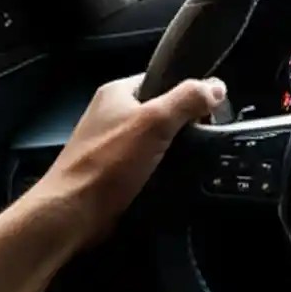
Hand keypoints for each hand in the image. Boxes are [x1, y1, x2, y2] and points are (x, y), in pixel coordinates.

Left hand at [25, 74, 225, 247]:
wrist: (73, 212)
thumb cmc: (108, 163)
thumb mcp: (155, 122)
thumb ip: (187, 99)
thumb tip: (217, 87)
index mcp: (117, 92)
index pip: (162, 79)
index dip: (188, 91)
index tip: (209, 110)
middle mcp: (111, 114)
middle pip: (161, 111)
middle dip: (183, 125)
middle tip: (201, 138)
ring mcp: (111, 144)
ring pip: (156, 140)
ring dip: (173, 151)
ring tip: (188, 161)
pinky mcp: (114, 170)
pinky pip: (147, 163)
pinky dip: (161, 170)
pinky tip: (172, 179)